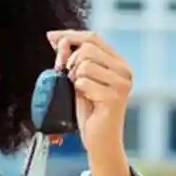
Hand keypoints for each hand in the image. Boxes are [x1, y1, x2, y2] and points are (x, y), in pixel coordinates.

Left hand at [46, 30, 133, 161]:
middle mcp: (124, 70)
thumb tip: (55, 38)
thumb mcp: (79, 80)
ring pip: (84, 64)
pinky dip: (78, 91)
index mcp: (118, 63)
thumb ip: (71, 60)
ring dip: (74, 78)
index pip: (93, 37)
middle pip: (87, 48)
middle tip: (68, 78)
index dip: (70, 35)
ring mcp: (122, 83)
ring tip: (81, 92)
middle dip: (70, 61)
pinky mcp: (114, 97)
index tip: (51, 37)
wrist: (100, 141)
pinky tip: (87, 101)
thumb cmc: (90, 112)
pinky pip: (83, 82)